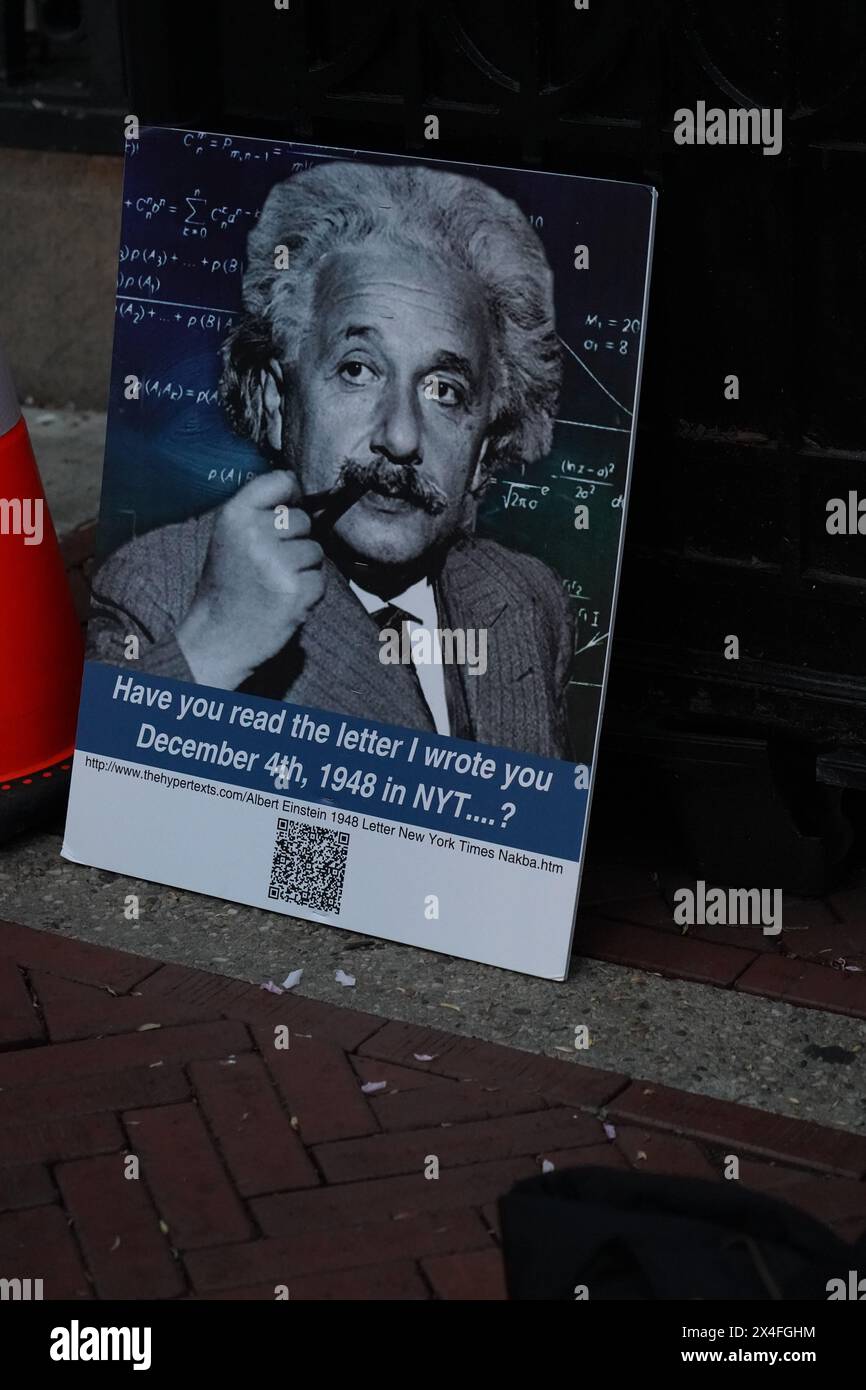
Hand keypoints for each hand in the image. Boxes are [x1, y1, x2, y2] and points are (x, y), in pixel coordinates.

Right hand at [177, 470, 323, 688]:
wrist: (218, 636)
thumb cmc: (228, 586)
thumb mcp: (229, 537)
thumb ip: (258, 512)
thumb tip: (298, 491)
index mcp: (235, 516)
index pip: (281, 481)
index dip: (291, 496)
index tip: (287, 509)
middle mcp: (255, 534)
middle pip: (303, 519)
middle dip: (295, 540)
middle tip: (270, 563)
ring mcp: (277, 563)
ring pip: (316, 550)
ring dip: (303, 568)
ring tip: (276, 582)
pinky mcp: (296, 590)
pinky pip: (321, 579)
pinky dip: (308, 592)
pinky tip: (284, 599)